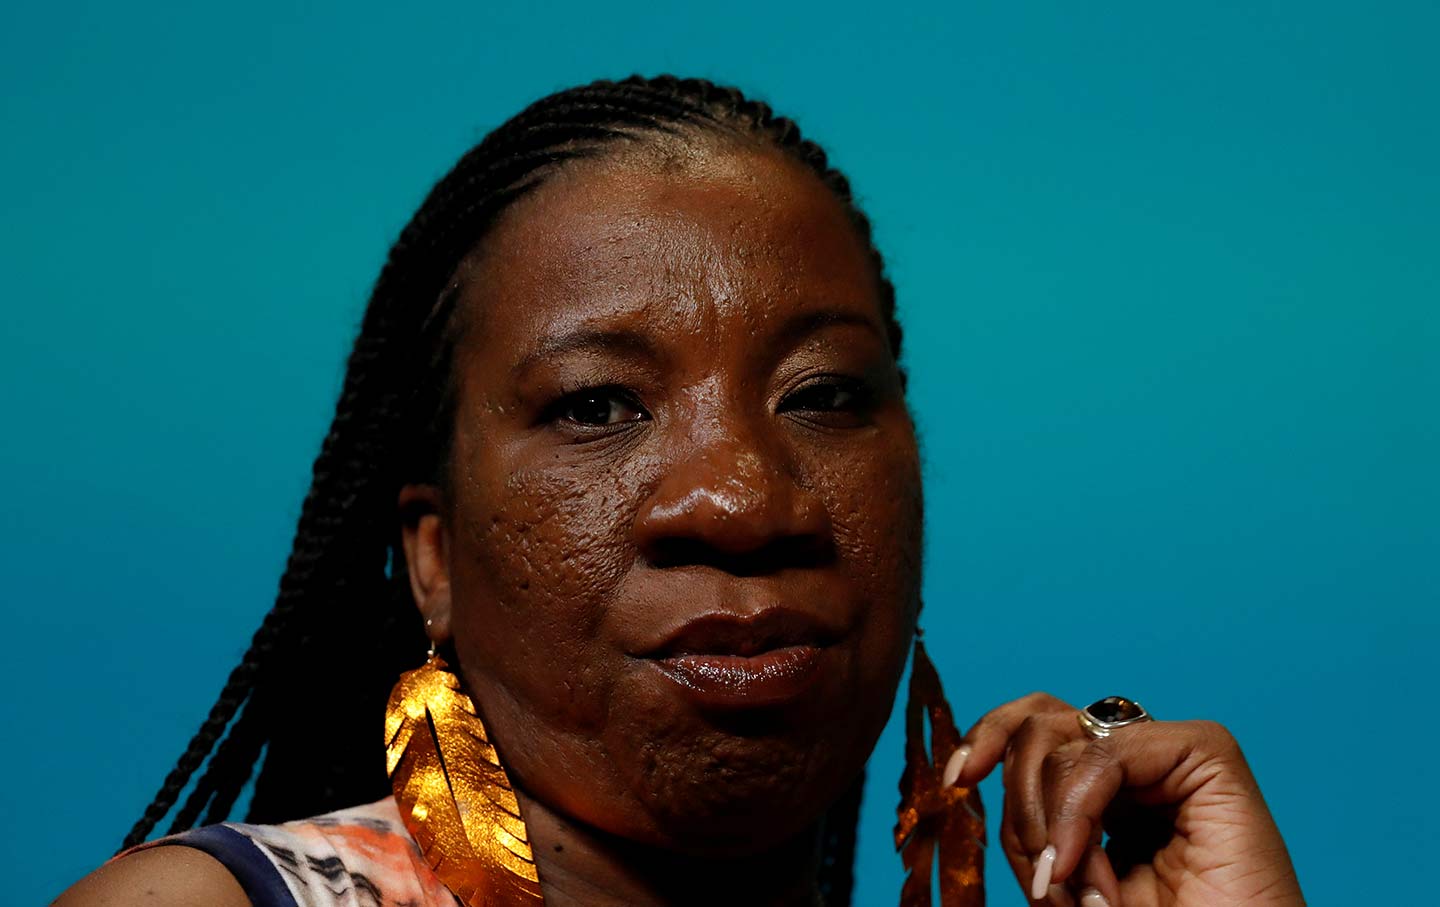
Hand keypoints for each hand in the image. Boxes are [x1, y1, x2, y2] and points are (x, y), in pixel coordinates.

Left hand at [953, 693, 1304, 906]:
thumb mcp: (1064, 879)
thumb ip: (1031, 827)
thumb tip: (964, 773)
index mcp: (1106, 788)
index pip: (1032, 731)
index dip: (986, 740)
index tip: (956, 781)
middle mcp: (1138, 762)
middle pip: (1039, 723)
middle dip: (1018, 802)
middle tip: (1039, 878)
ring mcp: (1172, 752)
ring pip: (1060, 740)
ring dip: (1050, 826)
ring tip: (1075, 891)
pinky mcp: (1207, 752)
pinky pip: (1104, 752)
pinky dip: (1078, 814)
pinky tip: (1086, 876)